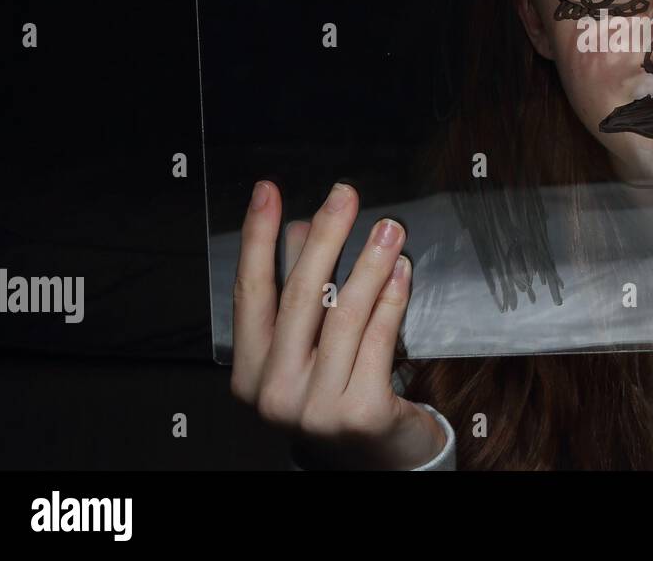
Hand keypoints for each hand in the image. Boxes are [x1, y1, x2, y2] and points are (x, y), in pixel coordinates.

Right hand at [230, 179, 444, 469]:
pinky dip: (392, 300)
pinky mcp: (362, 412)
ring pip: (344, 315)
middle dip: (324, 237)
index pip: (251, 292)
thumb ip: (302, 293)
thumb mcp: (308, 348)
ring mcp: (316, 407)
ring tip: (387, 229)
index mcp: (251, 372)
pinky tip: (401, 271)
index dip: (258, 237)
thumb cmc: (341, 395)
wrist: (377, 461)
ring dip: (368, 263)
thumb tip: (302, 227)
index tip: (268, 192)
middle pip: (300, 297)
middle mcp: (275, 392)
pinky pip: (379, 340)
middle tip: (344, 196)